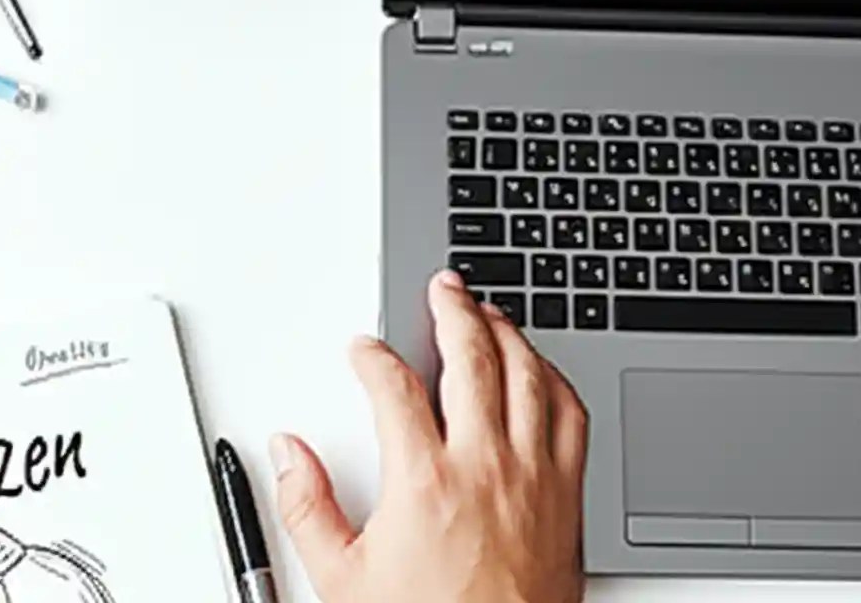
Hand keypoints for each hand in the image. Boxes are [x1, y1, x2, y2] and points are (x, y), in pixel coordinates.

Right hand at [271, 270, 588, 602]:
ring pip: (529, 375)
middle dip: (452, 310)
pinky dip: (555, 380)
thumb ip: (306, 506)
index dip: (373, 357)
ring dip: (507, 332)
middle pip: (473, 357)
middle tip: (442, 287)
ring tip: (489, 311)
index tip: (364, 351)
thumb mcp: (340, 580)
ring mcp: (535, 477)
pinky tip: (542, 370)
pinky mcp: (568, 496)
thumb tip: (288, 453)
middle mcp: (486, 466)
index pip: (394, 387)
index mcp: (425, 480)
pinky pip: (571, 416)